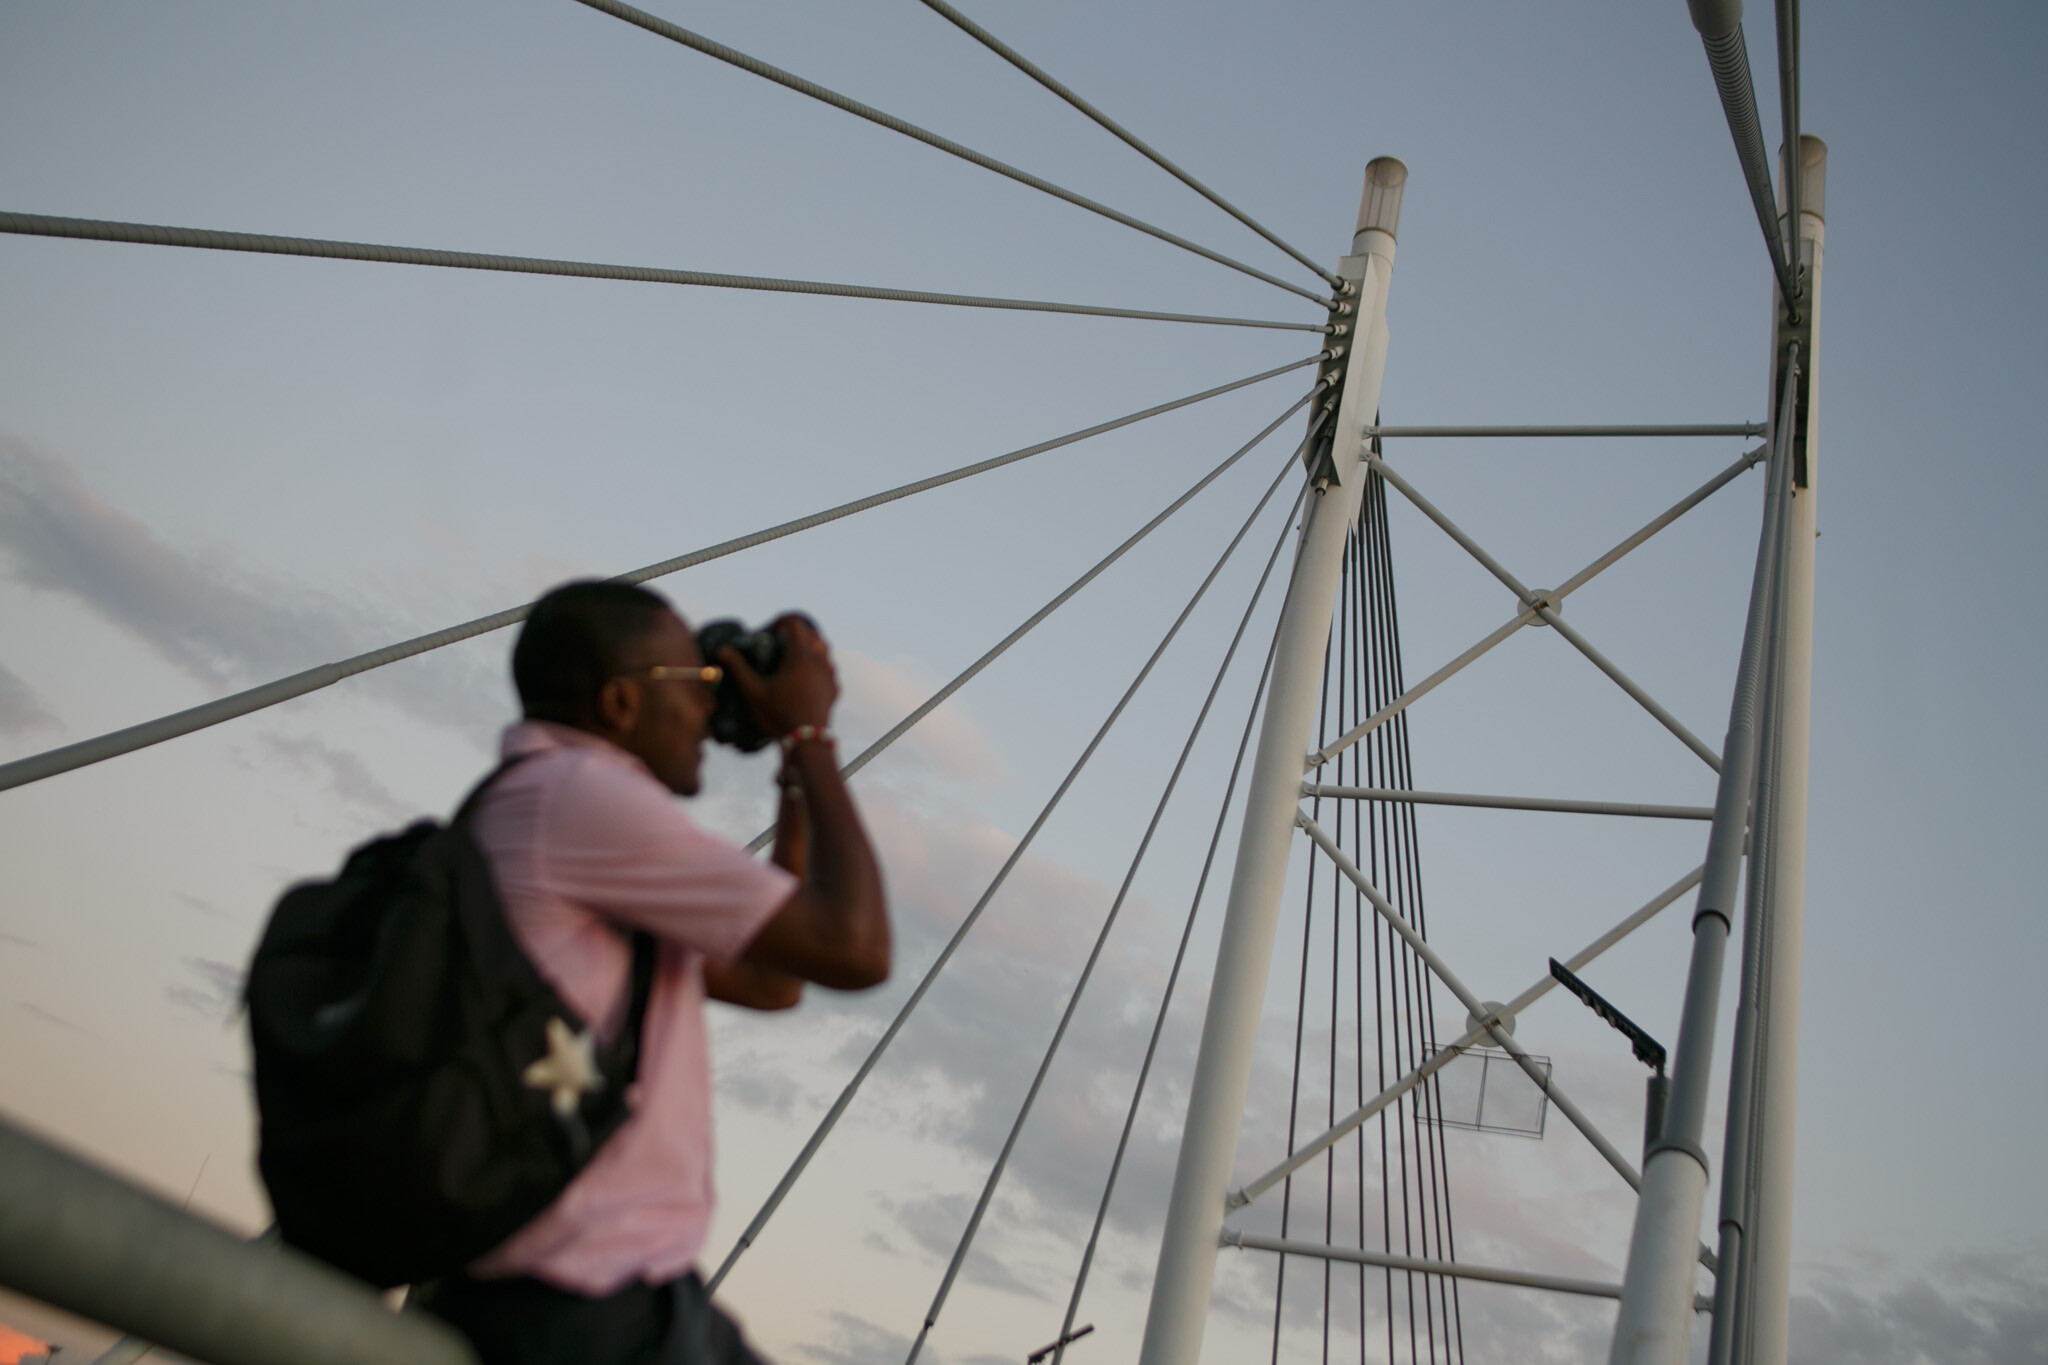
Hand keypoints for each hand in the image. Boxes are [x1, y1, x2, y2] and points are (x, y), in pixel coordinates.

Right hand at [720, 613, 836, 738]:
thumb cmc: (778, 715)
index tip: (768, 633)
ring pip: (823, 648)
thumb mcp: (753, 691)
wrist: (807, 742)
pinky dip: (817, 665)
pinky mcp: (834, 688)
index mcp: (801, 655)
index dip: (780, 622)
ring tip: (791, 659)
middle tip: (777, 644)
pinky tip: (804, 678)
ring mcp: (830, 674)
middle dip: (794, 633)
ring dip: (808, 647)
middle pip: (811, 633)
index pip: (795, 622)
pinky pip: (828, 667)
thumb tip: (723, 649)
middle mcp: (820, 660)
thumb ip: (738, 667)